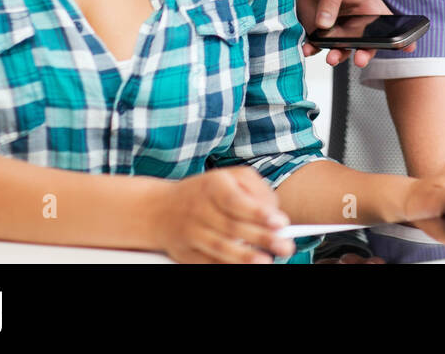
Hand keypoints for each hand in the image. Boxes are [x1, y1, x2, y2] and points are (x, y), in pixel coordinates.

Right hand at [151, 167, 293, 263]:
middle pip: (232, 227)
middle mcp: (199, 209)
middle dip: (261, 238)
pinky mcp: (184, 253)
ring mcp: (191, 233)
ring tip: (266, 261)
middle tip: (285, 246)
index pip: (236, 201)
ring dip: (244, 256)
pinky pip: (206, 262)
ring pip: (219, 247)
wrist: (158, 209)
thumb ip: (255, 189)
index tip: (281, 222)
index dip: (258, 212)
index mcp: (213, 186)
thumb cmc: (205, 192)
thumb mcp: (229, 178)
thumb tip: (274, 211)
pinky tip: (243, 267)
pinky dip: (225, 265)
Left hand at [297, 0, 396, 67]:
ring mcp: (340, 33)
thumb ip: (331, 0)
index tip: (409, 47)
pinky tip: (308, 49)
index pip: (390, 27)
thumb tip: (324, 23)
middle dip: (365, 54)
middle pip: (367, 45)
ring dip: (338, 56)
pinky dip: (313, 50)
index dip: (400, 39)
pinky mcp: (322, 37)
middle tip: (361, 59)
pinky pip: (318, 48)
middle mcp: (358, 26)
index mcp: (370, 10)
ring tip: (331, 58)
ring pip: (342, 50)